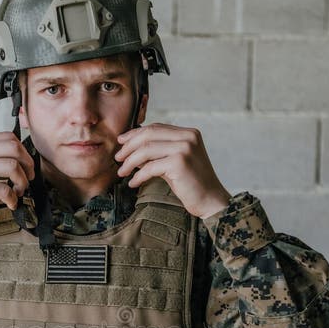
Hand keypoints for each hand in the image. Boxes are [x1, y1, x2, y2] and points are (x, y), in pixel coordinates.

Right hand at [0, 133, 34, 217]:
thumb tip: (12, 162)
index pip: (9, 137)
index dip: (23, 151)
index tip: (26, 165)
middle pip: (15, 148)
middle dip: (28, 165)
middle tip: (29, 178)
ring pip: (13, 167)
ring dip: (23, 182)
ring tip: (19, 192)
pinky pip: (4, 189)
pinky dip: (12, 198)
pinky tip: (11, 203)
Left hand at [115, 123, 230, 218]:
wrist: (210, 200)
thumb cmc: (192, 183)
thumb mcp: (175, 161)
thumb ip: (159, 152)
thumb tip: (131, 148)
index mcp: (188, 133)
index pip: (155, 127)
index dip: (135, 134)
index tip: (121, 142)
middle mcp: (188, 137)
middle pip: (148, 135)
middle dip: (129, 146)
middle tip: (117, 158)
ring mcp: (184, 149)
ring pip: (146, 150)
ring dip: (130, 162)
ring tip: (122, 172)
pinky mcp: (179, 163)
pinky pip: (150, 167)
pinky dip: (138, 176)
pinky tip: (133, 183)